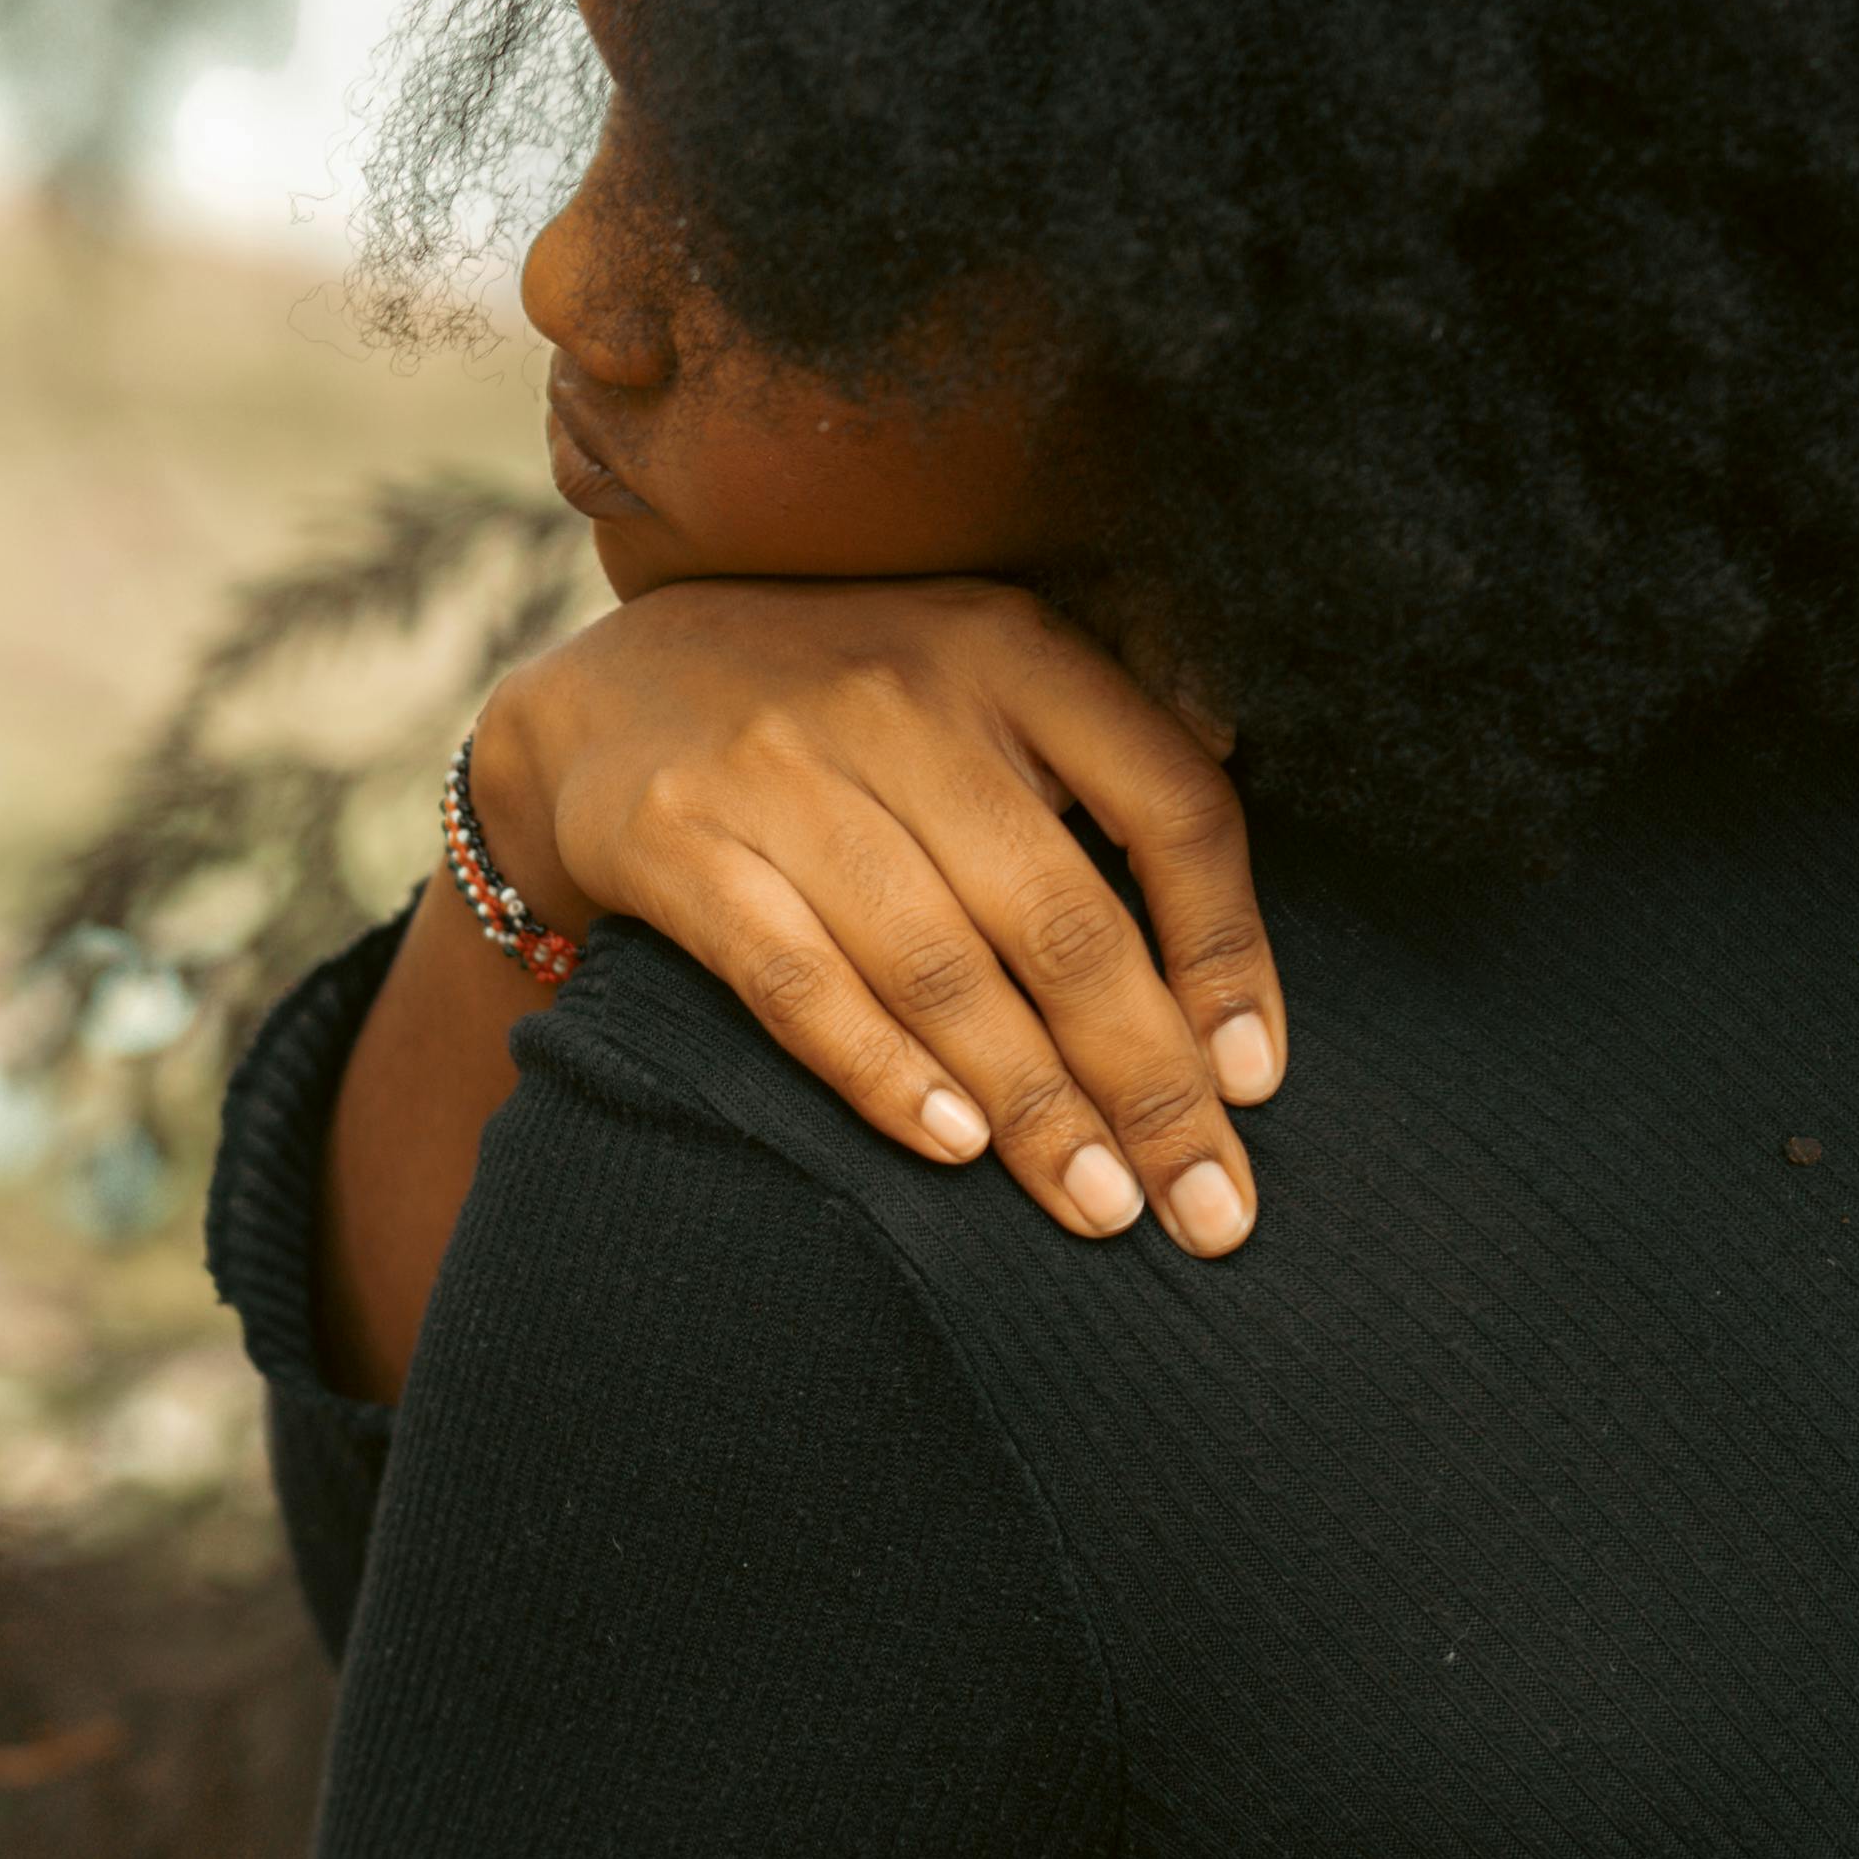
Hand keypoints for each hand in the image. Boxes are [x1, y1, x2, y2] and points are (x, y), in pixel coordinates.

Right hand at [467, 581, 1283, 1253]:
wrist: (601, 697)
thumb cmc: (834, 707)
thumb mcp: (969, 662)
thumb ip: (1092, 725)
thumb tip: (1234, 747)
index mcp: (1013, 649)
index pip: (1170, 805)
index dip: (1228, 951)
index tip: (1258, 1080)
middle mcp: (906, 698)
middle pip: (1064, 919)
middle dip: (1150, 1083)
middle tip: (1208, 1210)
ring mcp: (784, 768)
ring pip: (942, 966)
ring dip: (1035, 1107)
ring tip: (1100, 1208)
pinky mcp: (681, 840)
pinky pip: (798, 981)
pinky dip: (882, 1073)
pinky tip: (953, 1150)